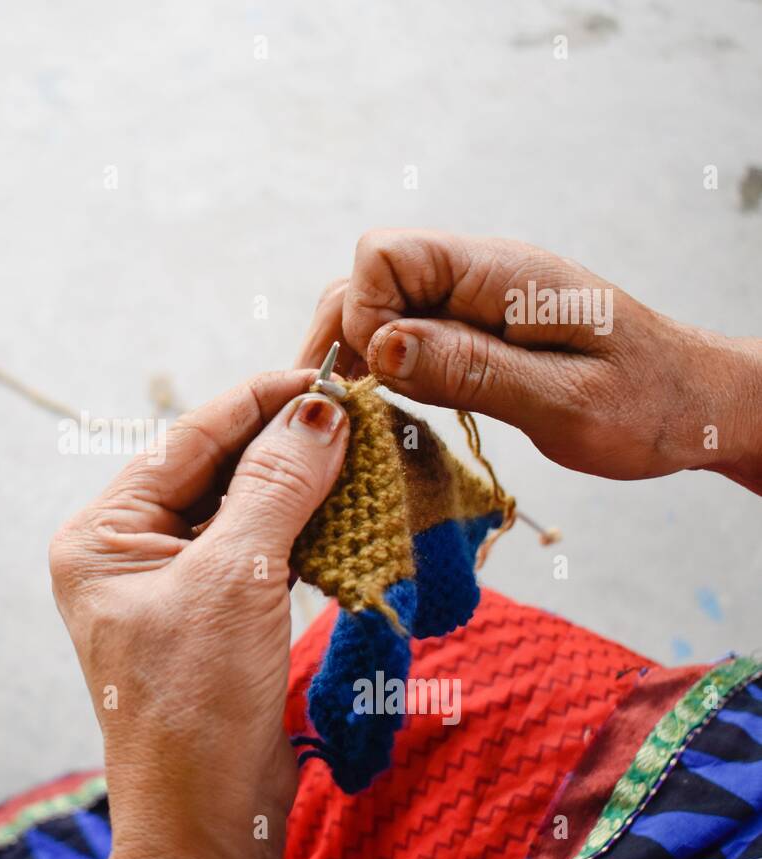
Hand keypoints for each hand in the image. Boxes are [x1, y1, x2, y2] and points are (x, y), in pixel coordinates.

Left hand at [48, 370, 349, 858]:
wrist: (207, 821)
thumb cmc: (196, 706)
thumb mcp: (234, 581)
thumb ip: (274, 487)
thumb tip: (318, 412)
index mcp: (101, 534)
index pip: (187, 439)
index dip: (258, 400)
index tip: (326, 374)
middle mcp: (127, 550)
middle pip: (214, 467)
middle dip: (283, 440)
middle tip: (355, 410)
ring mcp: (170, 583)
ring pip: (241, 506)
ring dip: (298, 481)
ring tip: (360, 448)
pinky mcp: (212, 614)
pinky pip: (258, 548)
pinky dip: (301, 526)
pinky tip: (343, 504)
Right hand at [297, 229, 761, 490]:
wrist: (700, 405)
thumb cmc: (651, 406)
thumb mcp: (565, 401)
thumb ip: (472, 370)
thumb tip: (382, 345)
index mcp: (501, 275)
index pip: (385, 256)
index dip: (365, 315)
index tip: (383, 379)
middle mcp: (480, 275)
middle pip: (367, 280)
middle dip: (346, 339)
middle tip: (352, 407)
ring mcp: (474, 301)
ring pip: (378, 308)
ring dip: (361, 357)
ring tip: (366, 414)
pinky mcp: (475, 329)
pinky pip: (406, 335)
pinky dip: (387, 371)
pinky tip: (394, 410)